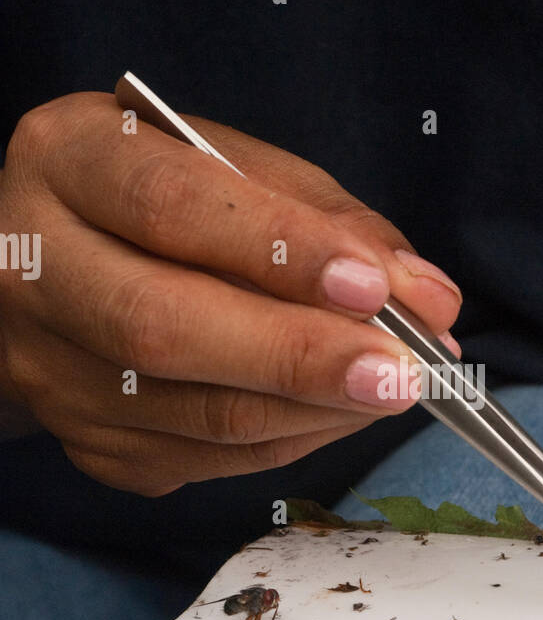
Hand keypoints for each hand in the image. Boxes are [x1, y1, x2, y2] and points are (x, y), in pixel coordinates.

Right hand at [0, 92, 461, 494]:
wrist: (60, 263)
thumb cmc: (163, 198)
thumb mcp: (237, 167)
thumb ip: (328, 219)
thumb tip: (426, 296)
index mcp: (68, 162)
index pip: (170, 206)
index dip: (276, 249)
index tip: (371, 285)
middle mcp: (34, 267)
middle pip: (163, 327)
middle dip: (299, 355)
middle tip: (400, 371)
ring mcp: (50, 368)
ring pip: (191, 411)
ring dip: (312, 409)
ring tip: (393, 390)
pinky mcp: (85, 440)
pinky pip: (204, 458)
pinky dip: (290, 439)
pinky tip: (340, 412)